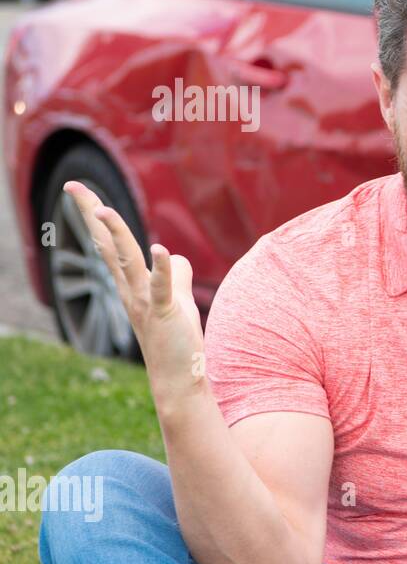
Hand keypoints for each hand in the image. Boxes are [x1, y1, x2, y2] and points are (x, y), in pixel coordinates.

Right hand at [62, 181, 203, 400]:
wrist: (178, 377)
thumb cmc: (177, 339)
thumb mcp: (177, 299)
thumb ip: (175, 275)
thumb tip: (175, 256)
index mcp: (130, 285)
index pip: (108, 244)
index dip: (94, 216)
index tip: (78, 190)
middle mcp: (130, 290)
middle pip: (107, 245)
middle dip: (91, 213)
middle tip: (71, 186)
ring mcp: (144, 301)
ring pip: (126, 261)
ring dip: (115, 235)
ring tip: (103, 210)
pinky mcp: (164, 311)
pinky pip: (160, 286)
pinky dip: (160, 267)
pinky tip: (159, 249)